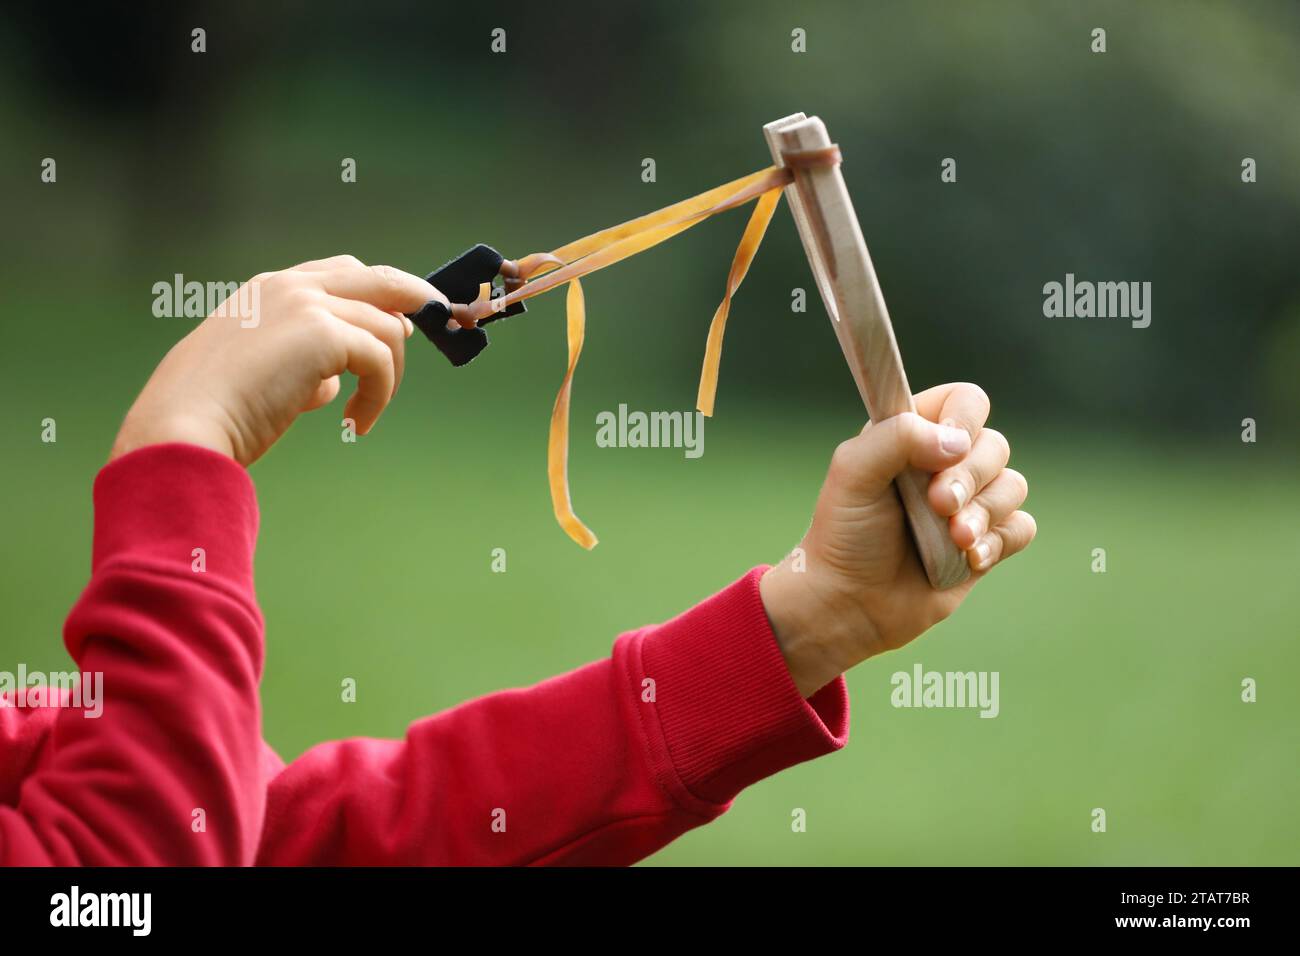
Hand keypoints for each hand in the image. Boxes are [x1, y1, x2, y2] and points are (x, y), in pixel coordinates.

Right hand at [111, 256, 447, 465]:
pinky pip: (381, 360)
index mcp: (266, 290)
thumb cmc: (210, 413)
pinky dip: (379, 395)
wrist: (183, 427)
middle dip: (417, 299)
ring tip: (362, 416)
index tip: (404, 321)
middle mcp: (289, 286)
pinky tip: (357, 423)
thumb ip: (297, 368)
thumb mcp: (257, 377)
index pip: (341, 273)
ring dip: (388, 377)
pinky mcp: (323, 333)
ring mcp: (306, 304)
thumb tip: (333, 384)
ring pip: (387, 328)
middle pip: (379, 278)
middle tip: (441, 323)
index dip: (379, 295)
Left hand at [759, 383, 1036, 695]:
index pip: (966, 401)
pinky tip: (968, 558)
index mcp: (914, 435)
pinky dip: (999, 541)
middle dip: (969, 477)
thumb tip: (957, 442)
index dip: (965, 418)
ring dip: (983, 513)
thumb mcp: (853, 472)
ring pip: (1013, 486)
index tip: (945, 449)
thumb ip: (896, 437)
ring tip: (952, 538)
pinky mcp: (985, 542)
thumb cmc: (844, 534)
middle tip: (937, 504)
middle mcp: (945, 464)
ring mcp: (968, 503)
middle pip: (996, 445)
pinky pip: (1021, 528)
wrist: (849, 602)